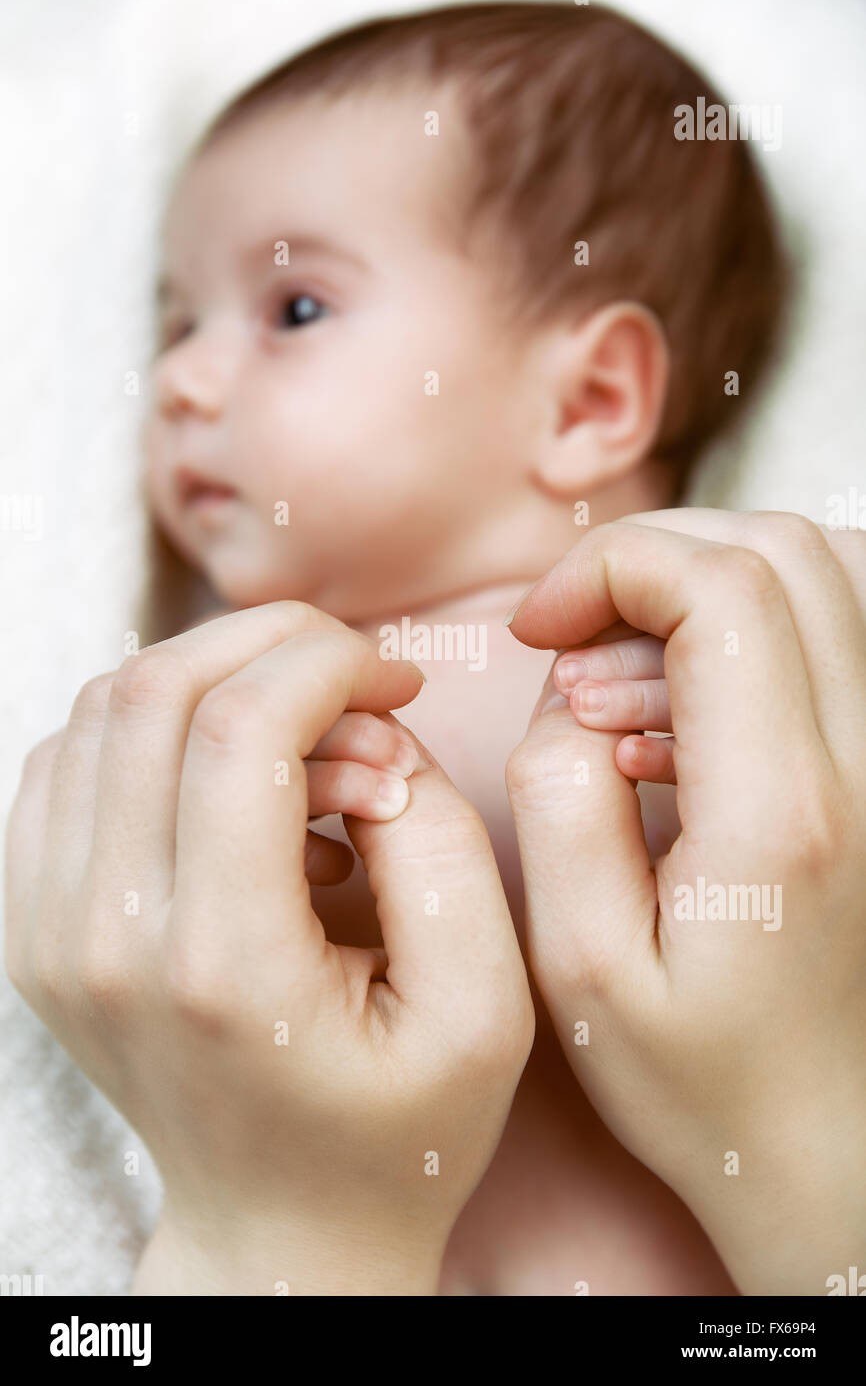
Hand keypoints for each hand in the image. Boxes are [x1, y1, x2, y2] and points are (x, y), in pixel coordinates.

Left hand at [4, 601, 533, 1294]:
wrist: (280, 1227)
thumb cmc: (398, 1126)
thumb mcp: (483, 1006)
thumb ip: (443, 845)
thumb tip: (372, 733)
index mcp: (224, 968)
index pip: (239, 732)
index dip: (327, 663)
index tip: (394, 678)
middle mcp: (109, 943)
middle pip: (151, 696)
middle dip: (269, 643)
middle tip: (352, 672)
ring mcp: (53, 934)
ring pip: (96, 713)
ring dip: (211, 679)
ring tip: (300, 731)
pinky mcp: (37, 927)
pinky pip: (64, 763)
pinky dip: (150, 728)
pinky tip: (229, 771)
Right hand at [505, 509, 865, 1294]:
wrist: (827, 1145)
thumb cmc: (701, 1079)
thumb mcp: (582, 963)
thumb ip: (559, 799)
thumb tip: (573, 692)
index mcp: (778, 813)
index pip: (722, 589)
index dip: (611, 570)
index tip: (538, 630)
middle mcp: (865, 767)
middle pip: (780, 551)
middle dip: (651, 561)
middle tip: (570, 645)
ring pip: (822, 575)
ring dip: (701, 592)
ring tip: (624, 692)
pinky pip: (837, 636)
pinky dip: (749, 632)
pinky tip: (686, 717)